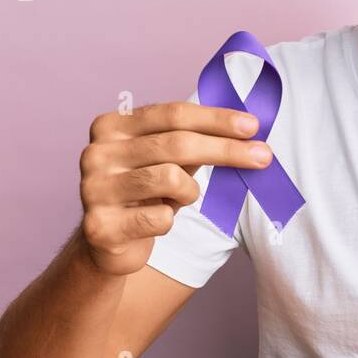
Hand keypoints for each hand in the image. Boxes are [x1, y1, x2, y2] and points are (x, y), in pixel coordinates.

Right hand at [78, 102, 273, 275]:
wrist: (107, 243)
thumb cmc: (145, 194)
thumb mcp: (166, 160)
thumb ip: (195, 140)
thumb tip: (247, 128)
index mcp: (112, 126)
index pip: (173, 114)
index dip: (217, 118)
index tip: (253, 126)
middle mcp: (97, 152)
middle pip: (176, 144)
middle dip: (227, 149)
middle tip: (264, 156)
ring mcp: (93, 189)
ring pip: (171, 179)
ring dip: (189, 192)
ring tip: (180, 198)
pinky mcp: (100, 226)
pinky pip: (160, 218)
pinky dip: (168, 221)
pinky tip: (154, 222)